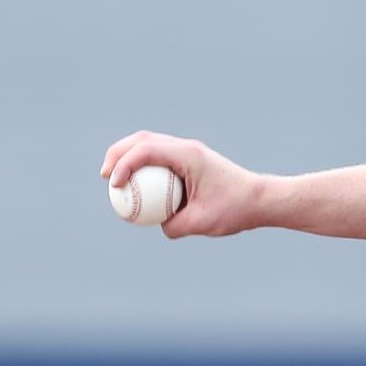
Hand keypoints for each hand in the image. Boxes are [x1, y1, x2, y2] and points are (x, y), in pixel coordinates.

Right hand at [100, 131, 261, 237]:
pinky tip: (136, 186)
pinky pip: (160, 158)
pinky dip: (143, 166)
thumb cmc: (235, 209)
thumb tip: (157, 226)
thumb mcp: (202, 223)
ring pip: (150, 144)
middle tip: (104, 176)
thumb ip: (175, 225)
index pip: (147, 150)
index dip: (124, 164)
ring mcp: (188, 151)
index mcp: (188, 155)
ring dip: (128, 156)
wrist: (260, 199)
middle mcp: (187, 147)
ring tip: (113, 178)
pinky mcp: (190, 160)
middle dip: (118, 153)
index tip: (114, 185)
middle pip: (142, 139)